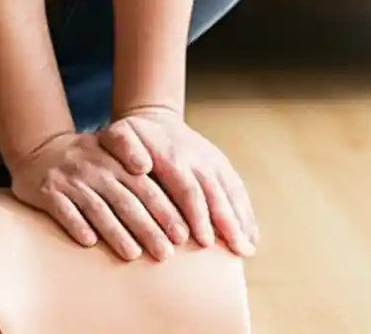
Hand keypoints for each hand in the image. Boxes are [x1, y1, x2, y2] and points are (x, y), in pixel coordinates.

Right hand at [7, 132, 190, 261]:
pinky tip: (89, 243)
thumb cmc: (87, 160)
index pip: (147, 186)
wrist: (38, 149)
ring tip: (134, 255)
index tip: (183, 235)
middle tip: (166, 253)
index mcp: (116, 158)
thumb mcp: (114, 156)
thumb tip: (182, 213)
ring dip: (117, 233)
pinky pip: (63, 210)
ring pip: (98, 208)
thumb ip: (141, 177)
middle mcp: (95, 166)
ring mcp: (71, 179)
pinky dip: (77, 225)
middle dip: (148, 228)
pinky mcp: (47, 191)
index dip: (166, 210)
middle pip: (126, 200)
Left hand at [100, 106, 258, 256]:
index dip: (197, 215)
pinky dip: (246, 214)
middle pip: (216, 193)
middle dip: (226, 223)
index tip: (204, 242)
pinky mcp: (222, 167)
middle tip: (235, 251)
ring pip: (232, 193)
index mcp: (172, 155)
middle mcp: (198, 158)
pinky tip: (251, 238)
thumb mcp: (118, 135)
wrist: (153, 119)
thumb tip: (140, 166)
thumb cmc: (130, 138)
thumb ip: (124, 147)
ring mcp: (213, 162)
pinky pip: (238, 191)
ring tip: (246, 250)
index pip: (188, 188)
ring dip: (241, 221)